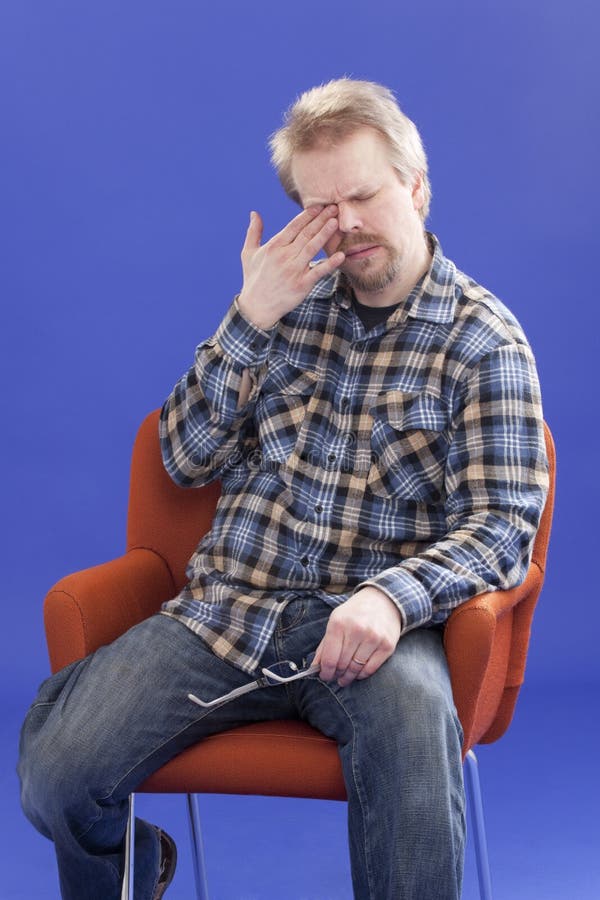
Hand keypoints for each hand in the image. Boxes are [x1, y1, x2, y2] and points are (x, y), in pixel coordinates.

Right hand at [237, 206, 344, 329]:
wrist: (257, 307)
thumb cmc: (253, 279)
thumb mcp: (248, 253)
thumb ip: (254, 232)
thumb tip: (254, 213)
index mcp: (274, 247)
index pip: (294, 226)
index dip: (308, 215)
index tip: (319, 205)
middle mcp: (284, 256)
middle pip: (306, 233)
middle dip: (320, 219)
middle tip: (334, 207)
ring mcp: (294, 270)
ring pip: (313, 247)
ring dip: (325, 234)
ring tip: (336, 222)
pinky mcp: (302, 284)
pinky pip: (318, 271)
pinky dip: (330, 263)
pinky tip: (340, 255)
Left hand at [313, 587, 402, 686]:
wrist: (383, 600)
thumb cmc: (355, 613)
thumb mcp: (336, 621)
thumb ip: (325, 644)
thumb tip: (315, 667)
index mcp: (339, 624)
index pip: (329, 658)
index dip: (325, 672)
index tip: (324, 676)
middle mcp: (357, 630)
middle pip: (342, 665)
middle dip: (337, 674)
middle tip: (335, 677)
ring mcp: (374, 638)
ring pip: (356, 669)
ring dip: (349, 677)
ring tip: (345, 678)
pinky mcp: (387, 645)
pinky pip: (371, 669)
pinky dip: (362, 674)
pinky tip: (358, 673)